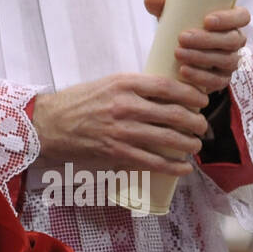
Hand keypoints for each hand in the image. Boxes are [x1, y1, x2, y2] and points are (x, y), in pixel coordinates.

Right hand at [32, 72, 208, 175]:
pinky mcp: (117, 152)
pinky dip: (173, 166)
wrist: (50, 124)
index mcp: (125, 84)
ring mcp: (122, 131)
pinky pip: (153, 161)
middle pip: (174, 114)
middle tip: (203, 125)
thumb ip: (136, 87)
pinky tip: (184, 167)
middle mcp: (125, 106)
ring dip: (188, 144)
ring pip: (167, 139)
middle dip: (196, 122)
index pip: (168, 87)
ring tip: (196, 145)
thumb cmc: (79, 102)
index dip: (191, 94)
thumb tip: (167, 93)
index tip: (202, 100)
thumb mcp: (108, 84)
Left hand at [144, 0, 248, 95]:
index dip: (229, 18)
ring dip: (201, 57)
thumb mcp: (174, 17)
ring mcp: (231, 62)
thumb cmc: (181, 30)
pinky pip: (217, 81)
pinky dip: (200, 77)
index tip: (207, 20)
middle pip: (232, 40)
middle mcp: (236, 42)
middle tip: (182, 38)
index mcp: (231, 21)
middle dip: (207, 39)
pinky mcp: (222, 80)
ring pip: (225, 60)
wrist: (176, 60)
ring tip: (178, 54)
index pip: (242, 16)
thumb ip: (164, 7)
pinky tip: (184, 71)